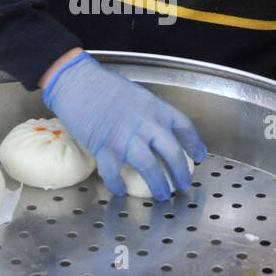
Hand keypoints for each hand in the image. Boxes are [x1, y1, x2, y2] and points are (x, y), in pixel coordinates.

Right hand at [42, 52, 206, 199]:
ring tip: (162, 195)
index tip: (199, 155)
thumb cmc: (101, 83)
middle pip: (173, 153)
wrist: (76, 80)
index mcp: (155, 107)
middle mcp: (146, 123)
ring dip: (158, 184)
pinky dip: (118, 184)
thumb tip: (152, 130)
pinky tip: (120, 190)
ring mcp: (126, 137)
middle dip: (181, 173)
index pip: (184, 127)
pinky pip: (114, 173)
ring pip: (150, 167)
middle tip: (183, 184)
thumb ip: (147, 113)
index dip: (195, 144)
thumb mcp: (135, 94)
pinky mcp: (105, 147)